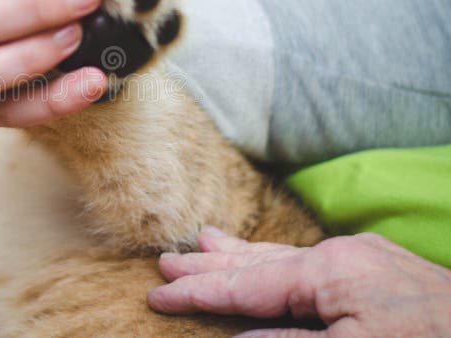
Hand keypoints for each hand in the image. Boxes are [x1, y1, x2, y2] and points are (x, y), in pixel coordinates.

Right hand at [148, 226, 450, 336]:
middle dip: (210, 265)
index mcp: (329, 272)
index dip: (199, 292)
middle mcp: (339, 255)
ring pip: (282, 256)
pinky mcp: (374, 268)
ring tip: (204, 240)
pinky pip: (308, 261)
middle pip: (257, 261)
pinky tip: (267, 257)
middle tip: (166, 260)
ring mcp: (359, 258)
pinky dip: (275, 260)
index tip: (158, 293)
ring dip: (239, 253)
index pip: (246, 285)